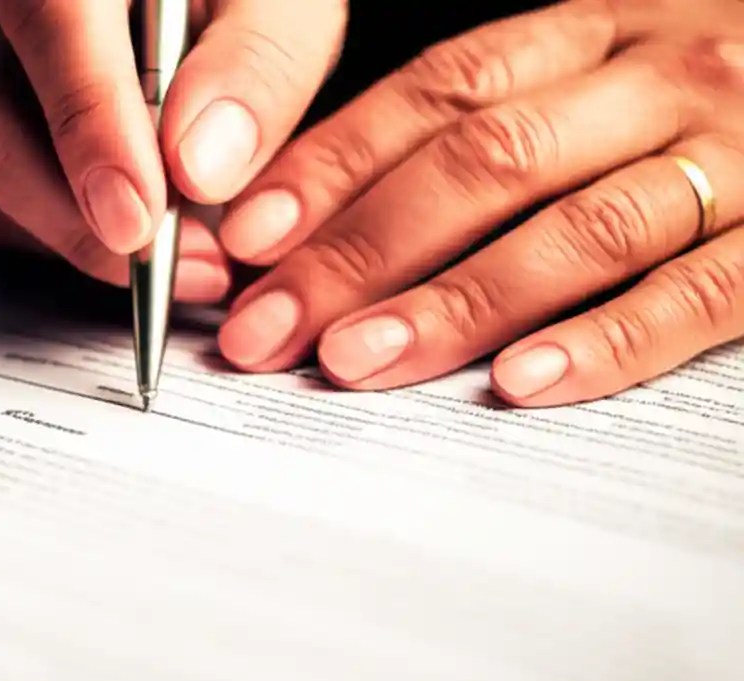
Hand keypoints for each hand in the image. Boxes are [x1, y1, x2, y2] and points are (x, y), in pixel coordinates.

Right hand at [0, 0, 345, 303]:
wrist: (208, 1)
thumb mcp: (286, 3)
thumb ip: (257, 65)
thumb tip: (200, 170)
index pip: (53, 20)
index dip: (89, 129)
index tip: (139, 221)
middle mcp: (2, 3)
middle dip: (72, 218)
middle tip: (169, 264)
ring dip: (74, 232)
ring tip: (183, 256)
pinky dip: (67, 229)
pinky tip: (141, 235)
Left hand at [216, 0, 743, 406]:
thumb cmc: (693, 102)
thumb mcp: (589, 79)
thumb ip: (477, 131)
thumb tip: (315, 220)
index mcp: (590, 35)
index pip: (435, 93)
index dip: (332, 166)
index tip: (248, 237)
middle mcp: (656, 83)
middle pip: (484, 165)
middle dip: (358, 253)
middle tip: (270, 328)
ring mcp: (734, 158)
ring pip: (573, 232)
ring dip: (451, 303)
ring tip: (356, 361)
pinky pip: (695, 296)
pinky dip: (605, 341)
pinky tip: (522, 382)